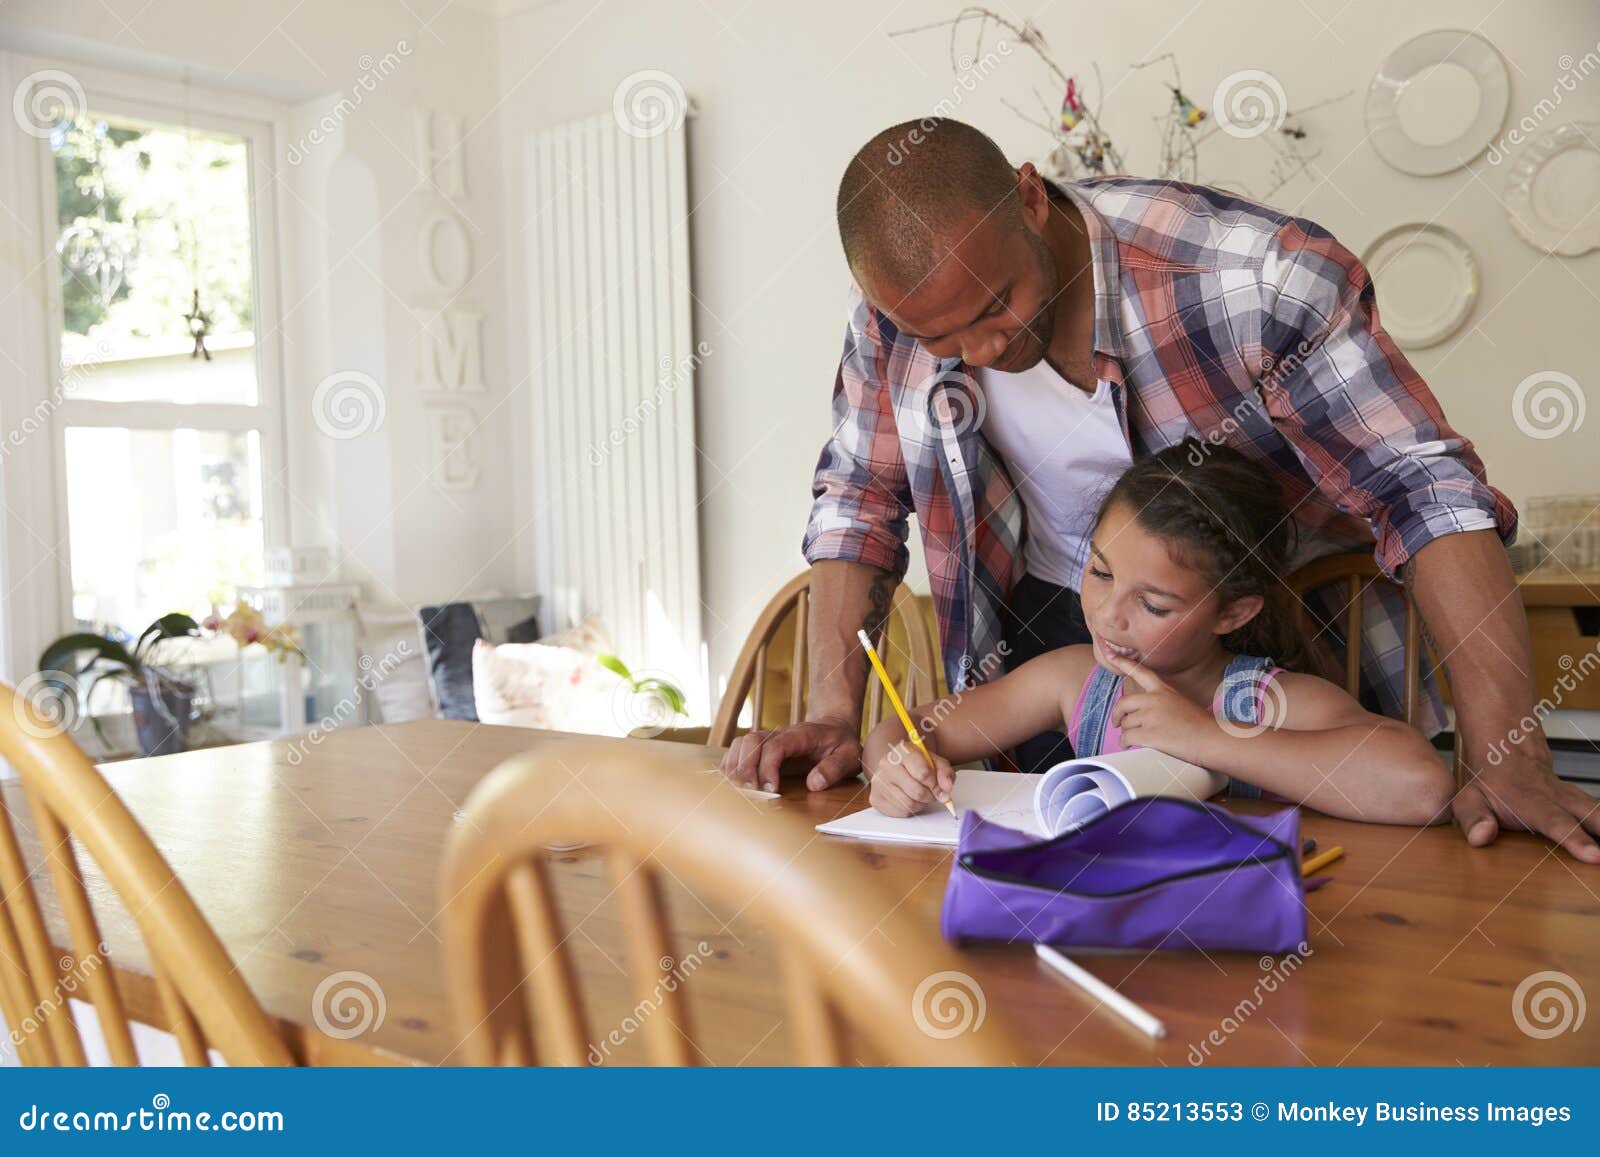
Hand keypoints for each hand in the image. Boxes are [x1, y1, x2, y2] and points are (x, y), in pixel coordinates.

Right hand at [718, 717, 862, 793]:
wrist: (834, 728)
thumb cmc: (841, 743)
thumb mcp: (848, 755)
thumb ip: (834, 768)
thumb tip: (814, 783)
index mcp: (800, 735)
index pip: (775, 746)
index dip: (768, 767)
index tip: (772, 790)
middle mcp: (780, 734)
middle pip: (751, 742)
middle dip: (746, 768)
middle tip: (751, 793)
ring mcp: (769, 738)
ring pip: (741, 744)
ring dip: (736, 766)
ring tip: (740, 790)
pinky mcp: (763, 747)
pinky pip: (739, 750)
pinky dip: (732, 764)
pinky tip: (733, 782)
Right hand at [866, 736, 954, 817]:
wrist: (898, 766)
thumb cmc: (918, 764)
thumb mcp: (935, 761)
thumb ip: (945, 772)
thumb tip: (946, 789)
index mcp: (902, 751)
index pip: (923, 773)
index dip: (936, 784)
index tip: (940, 786)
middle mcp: (886, 764)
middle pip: (917, 792)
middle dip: (930, 796)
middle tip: (931, 792)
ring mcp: (879, 782)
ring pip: (909, 804)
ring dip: (921, 804)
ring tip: (920, 794)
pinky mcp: (876, 798)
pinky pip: (901, 812)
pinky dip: (910, 809)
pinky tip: (909, 798)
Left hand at [1104, 653, 1221, 764]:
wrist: (1212, 739)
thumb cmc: (1201, 726)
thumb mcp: (1181, 703)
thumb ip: (1161, 703)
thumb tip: (1141, 713)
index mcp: (1163, 690)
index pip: (1140, 672)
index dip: (1122, 662)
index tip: (1109, 652)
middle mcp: (1154, 700)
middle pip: (1123, 703)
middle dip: (1117, 714)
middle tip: (1116, 722)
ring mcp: (1150, 716)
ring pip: (1125, 724)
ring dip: (1126, 732)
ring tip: (1134, 739)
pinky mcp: (1148, 734)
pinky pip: (1126, 737)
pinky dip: (1124, 743)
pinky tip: (1127, 745)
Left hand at [1453, 746, 1599, 862]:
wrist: (1508, 748)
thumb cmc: (1487, 781)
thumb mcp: (1468, 798)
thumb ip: (1473, 818)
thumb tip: (1481, 838)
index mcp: (1530, 801)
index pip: (1555, 822)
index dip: (1575, 839)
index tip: (1596, 856)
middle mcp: (1559, 798)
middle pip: (1593, 817)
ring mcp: (1574, 798)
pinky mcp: (1583, 801)